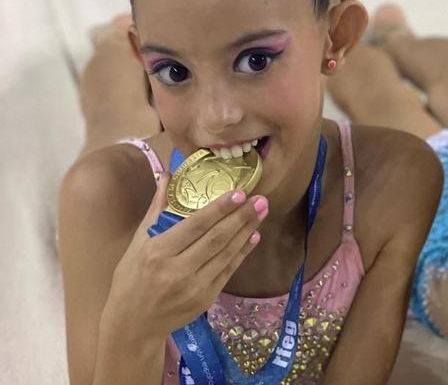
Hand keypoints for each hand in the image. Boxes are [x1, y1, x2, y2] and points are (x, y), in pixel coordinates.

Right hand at [102, 173, 266, 340]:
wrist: (133, 325)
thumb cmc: (131, 279)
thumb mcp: (137, 243)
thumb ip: (156, 209)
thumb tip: (168, 176)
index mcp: (158, 252)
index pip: (196, 225)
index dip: (219, 208)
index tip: (240, 192)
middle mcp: (178, 269)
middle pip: (217, 238)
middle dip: (241, 217)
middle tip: (260, 199)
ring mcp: (195, 286)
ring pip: (226, 253)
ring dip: (247, 231)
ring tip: (261, 212)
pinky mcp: (206, 298)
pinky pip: (229, 270)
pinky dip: (242, 252)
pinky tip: (253, 236)